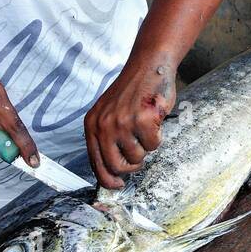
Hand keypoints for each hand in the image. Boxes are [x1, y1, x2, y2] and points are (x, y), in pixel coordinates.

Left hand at [84, 54, 176, 188]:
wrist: (149, 66)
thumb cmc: (133, 92)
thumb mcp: (109, 113)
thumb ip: (107, 138)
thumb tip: (113, 171)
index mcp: (92, 125)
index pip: (96, 163)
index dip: (107, 179)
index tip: (117, 185)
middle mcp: (104, 125)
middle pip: (116, 166)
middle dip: (131, 166)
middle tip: (138, 157)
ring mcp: (122, 123)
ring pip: (137, 157)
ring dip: (146, 147)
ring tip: (146, 128)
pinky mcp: (142, 120)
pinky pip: (153, 145)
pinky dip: (157, 136)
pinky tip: (154, 120)